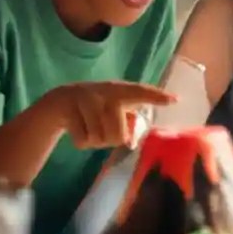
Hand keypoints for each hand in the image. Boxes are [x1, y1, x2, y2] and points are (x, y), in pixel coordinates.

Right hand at [47, 81, 176, 149]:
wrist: (58, 102)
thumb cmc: (93, 110)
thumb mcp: (111, 110)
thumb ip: (127, 121)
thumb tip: (131, 141)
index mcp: (117, 90)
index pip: (139, 92)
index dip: (155, 97)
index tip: (175, 100)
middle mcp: (102, 91)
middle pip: (118, 133)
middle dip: (111, 140)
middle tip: (103, 132)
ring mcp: (84, 99)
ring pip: (99, 139)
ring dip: (94, 141)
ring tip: (88, 128)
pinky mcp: (67, 109)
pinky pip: (82, 142)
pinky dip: (81, 143)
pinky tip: (76, 130)